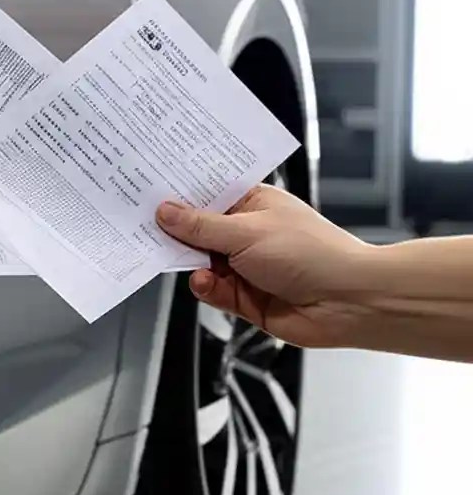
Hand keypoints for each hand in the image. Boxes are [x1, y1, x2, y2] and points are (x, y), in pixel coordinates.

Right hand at [155, 184, 374, 347]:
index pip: (207, 194)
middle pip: (197, 229)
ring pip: (199, 261)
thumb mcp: (246, 232)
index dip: (179, 194)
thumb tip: (165, 212)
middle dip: (176, 231)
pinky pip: (211, 290)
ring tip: (187, 261)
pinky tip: (207, 283)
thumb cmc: (311, 254)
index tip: (148, 191)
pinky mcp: (244, 297)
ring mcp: (245, 265)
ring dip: (191, 262)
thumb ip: (200, 226)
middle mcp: (247, 233)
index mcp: (252, 204)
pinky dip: (206, 288)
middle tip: (145, 227)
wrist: (349, 303)